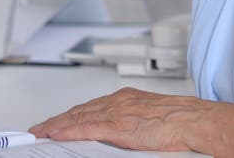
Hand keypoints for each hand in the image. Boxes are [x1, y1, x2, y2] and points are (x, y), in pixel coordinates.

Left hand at [30, 88, 216, 153]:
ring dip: (55, 125)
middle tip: (39, 127)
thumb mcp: (147, 115)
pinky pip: (86, 128)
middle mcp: (115, 103)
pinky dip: (68, 131)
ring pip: (76, 118)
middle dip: (56, 120)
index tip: (55, 122)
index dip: (68, 115)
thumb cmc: (179, 121)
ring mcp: (115, 113)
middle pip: (77, 111)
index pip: (88, 108)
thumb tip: (117, 133)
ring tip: (40, 132)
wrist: (194, 121)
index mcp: (123, 99)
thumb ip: (128, 121)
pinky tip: (55, 134)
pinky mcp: (118, 126)